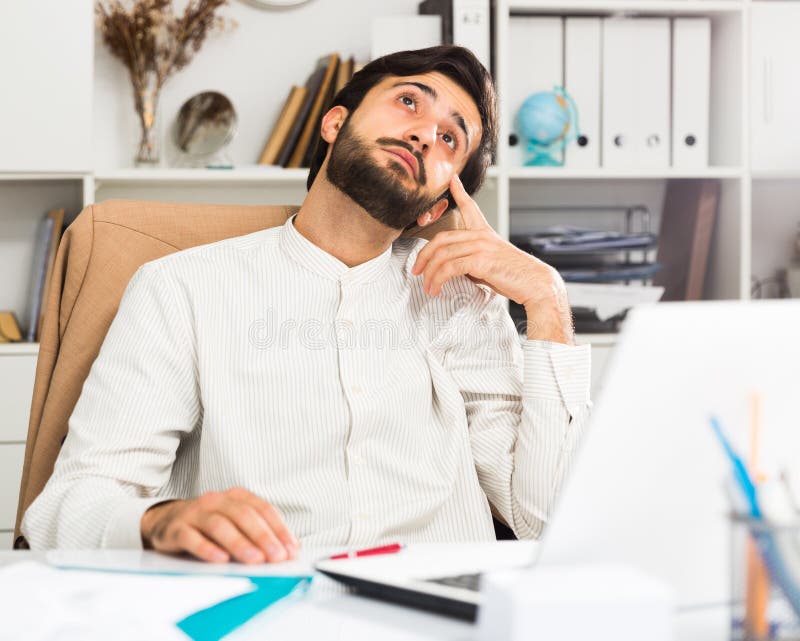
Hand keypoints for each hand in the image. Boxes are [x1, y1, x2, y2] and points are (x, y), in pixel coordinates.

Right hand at [140, 487, 298, 563]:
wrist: (165, 521)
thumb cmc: (208, 525)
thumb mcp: (235, 522)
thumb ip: (260, 532)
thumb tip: (291, 549)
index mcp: (235, 496)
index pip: (262, 509)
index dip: (279, 529)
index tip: (291, 549)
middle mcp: (216, 500)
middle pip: (243, 515)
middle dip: (263, 537)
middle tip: (277, 557)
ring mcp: (194, 513)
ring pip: (219, 525)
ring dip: (240, 543)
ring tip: (255, 560)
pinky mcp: (176, 529)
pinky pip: (191, 538)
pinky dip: (207, 549)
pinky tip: (221, 559)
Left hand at [411, 174, 573, 343]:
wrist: (536, 284)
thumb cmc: (515, 277)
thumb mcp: (491, 264)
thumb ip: (471, 260)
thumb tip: (453, 269)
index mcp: (485, 233)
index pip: (470, 208)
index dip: (459, 192)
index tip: (452, 180)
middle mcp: (481, 236)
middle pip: (441, 239)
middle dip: (423, 256)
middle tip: (416, 270)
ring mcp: (481, 246)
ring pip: (442, 255)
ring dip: (430, 274)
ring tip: (427, 287)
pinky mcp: (481, 260)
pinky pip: (449, 267)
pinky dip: (438, 279)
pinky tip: (436, 288)